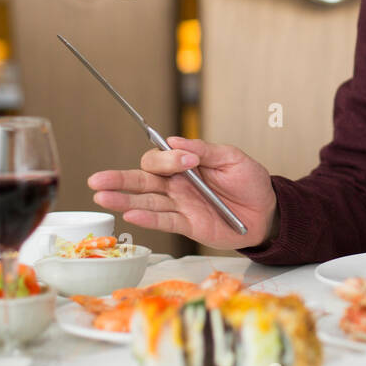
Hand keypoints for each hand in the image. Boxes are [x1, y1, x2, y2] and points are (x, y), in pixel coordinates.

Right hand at [87, 137, 276, 249]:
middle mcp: (177, 184)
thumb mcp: (232, 159)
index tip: (187, 160)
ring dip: (123, 199)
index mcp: (186, 163)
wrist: (266, 211)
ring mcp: (180, 204)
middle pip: (142, 179)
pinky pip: (164, 220)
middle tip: (98, 179)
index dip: (167, 158)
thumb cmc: (250, 181)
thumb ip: (204, 150)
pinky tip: (130, 214)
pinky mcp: (187, 225)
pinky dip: (147, 218)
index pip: (161, 158)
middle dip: (119, 178)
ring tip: (101, 197)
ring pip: (146, 201)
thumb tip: (174, 141)